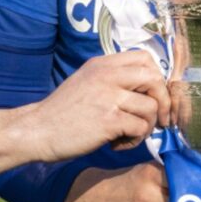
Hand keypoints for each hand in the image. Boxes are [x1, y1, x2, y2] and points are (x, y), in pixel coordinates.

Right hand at [29, 51, 171, 159]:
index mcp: (102, 64)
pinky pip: (140, 128)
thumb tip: (148, 88)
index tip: (152, 96)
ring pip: (151, 107)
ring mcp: (108, 97)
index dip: (156, 78)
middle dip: (163, 102)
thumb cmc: (62, 112)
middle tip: (157, 120)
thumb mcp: (86, 82)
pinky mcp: (108, 120)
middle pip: (154, 79)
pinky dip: (134, 140)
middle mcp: (107, 76)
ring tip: (128, 134)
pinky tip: (117, 143)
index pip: (145, 58)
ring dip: (147, 126)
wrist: (37, 130)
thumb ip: (111, 78)